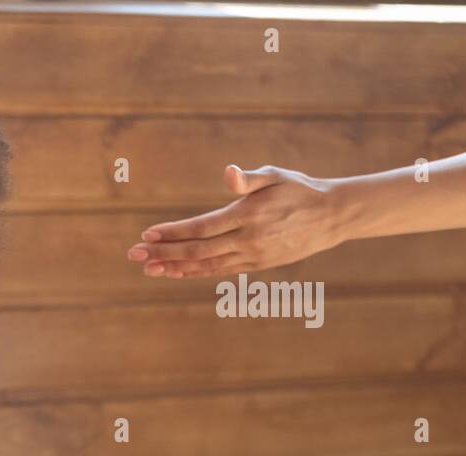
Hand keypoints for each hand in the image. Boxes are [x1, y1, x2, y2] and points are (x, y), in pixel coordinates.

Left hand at [126, 165, 342, 278]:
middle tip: (133, 254)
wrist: (332, 216)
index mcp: (248, 215)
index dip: (173, 233)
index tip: (147, 234)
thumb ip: (248, 178)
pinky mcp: (257, 265)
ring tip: (148, 269)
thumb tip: (229, 173)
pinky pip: (219, 271)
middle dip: (163, 253)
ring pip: (206, 265)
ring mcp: (252, 256)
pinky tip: (176, 272)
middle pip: (197, 250)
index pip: (202, 227)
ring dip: (174, 268)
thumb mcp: (276, 175)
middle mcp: (248, 239)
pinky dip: (196, 272)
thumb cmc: (299, 188)